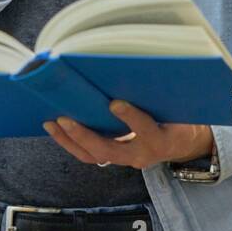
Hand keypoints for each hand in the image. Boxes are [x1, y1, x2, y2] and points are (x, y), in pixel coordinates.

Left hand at [43, 101, 214, 169]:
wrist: (179, 143)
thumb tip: (137, 70)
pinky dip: (71, 143)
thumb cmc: (177, 118)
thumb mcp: (176, 108)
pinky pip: (89, 156)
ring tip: (51, 123)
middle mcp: (141, 154)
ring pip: (94, 156)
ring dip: (70, 140)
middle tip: (66, 119)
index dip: (131, 118)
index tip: (115, 103)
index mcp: (160, 139)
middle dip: (85, 136)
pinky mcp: (114, 159)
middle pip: (110, 151)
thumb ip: (158, 96)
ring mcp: (125, 160)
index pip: (146, 130)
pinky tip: (56, 128)